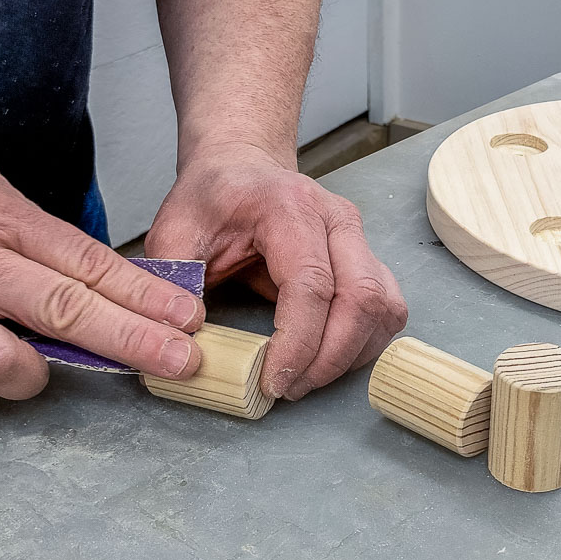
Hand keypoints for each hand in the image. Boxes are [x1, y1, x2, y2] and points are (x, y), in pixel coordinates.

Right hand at [0, 140, 205, 410]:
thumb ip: (30, 224)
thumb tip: (90, 267)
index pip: (87, 262)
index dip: (145, 296)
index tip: (186, 317)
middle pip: (67, 312)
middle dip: (135, 342)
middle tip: (180, 361)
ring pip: (5, 366)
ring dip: (38, 375)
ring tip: (42, 363)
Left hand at [144, 142, 407, 399]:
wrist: (242, 170)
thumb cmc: (212, 202)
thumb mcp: (174, 232)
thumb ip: (173, 281)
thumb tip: (184, 339)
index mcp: (289, 208)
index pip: (312, 284)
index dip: (297, 343)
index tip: (272, 382)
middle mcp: (336, 218)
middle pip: (362, 298)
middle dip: (330, 358)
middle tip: (290, 389)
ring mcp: (359, 237)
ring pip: (383, 307)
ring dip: (351, 355)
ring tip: (307, 378)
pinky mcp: (370, 256)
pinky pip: (387, 309)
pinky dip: (365, 343)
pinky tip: (331, 358)